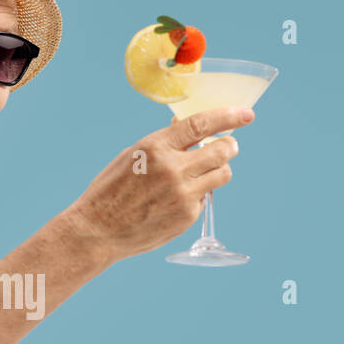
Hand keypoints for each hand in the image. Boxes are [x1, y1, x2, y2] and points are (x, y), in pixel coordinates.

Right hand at [63, 105, 252, 261]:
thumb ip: (164, 143)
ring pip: (222, 174)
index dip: (229, 117)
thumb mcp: (133, 155)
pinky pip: (205, 198)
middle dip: (229, 145)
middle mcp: (173, 170)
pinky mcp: (187, 217)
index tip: (246, 114)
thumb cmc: (111, 189)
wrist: (98, 230)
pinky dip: (198, 194)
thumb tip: (191, 130)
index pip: (202, 124)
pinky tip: (176, 199)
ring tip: (202, 172)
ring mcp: (183, 195)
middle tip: (228, 145)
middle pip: (223, 150)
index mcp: (156, 148)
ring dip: (218, 169)